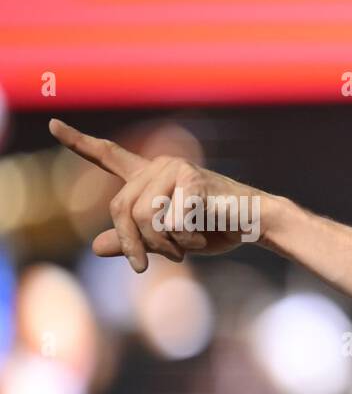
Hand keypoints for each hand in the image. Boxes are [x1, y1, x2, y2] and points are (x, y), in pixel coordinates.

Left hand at [49, 118, 285, 272]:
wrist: (255, 222)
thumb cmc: (215, 229)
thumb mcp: (169, 240)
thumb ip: (134, 240)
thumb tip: (96, 247)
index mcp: (150, 177)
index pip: (109, 156)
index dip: (79, 142)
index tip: (53, 126)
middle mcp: (158, 166)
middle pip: (120, 209)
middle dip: (131, 244)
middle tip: (144, 267)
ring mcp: (174, 169)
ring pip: (143, 217)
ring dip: (162, 245)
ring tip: (185, 249)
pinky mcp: (191, 180)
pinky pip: (171, 221)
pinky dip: (185, 240)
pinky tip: (202, 237)